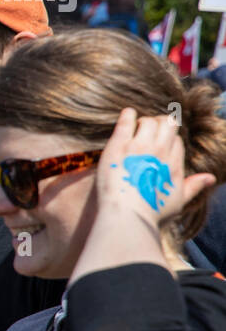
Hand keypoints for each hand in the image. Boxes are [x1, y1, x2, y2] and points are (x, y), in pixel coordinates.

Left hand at [95, 108, 215, 230]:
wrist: (127, 216)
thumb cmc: (151, 213)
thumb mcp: (178, 202)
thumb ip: (194, 186)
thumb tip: (211, 177)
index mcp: (174, 164)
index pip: (176, 141)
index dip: (169, 139)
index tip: (160, 141)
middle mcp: (160, 152)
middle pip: (167, 125)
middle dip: (160, 123)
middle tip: (150, 127)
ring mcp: (139, 147)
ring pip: (148, 121)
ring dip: (143, 120)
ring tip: (136, 125)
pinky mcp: (118, 146)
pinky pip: (126, 122)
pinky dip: (128, 115)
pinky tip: (127, 113)